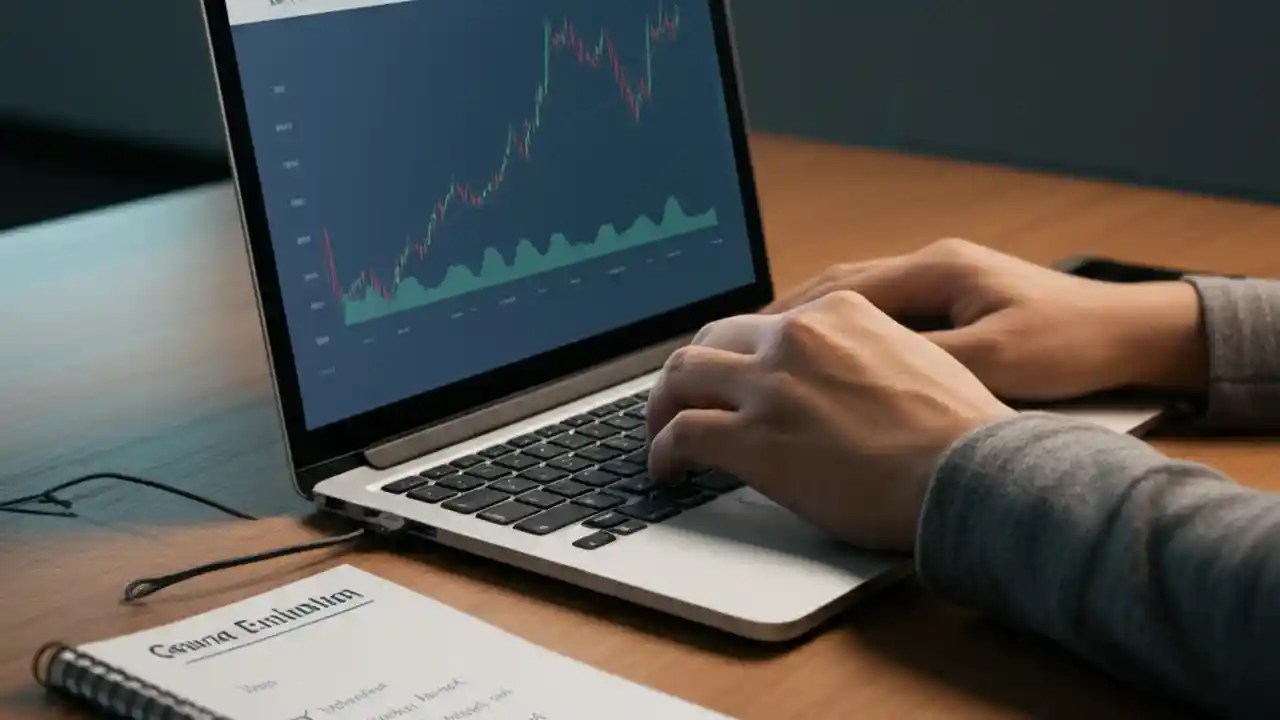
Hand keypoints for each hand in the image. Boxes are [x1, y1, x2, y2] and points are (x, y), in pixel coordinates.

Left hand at [646, 291, 1014, 550]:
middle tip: (679, 404)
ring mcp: (771, 385)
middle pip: (710, 341)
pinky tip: (667, 472)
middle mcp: (797, 336)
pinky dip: (662, 452)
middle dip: (686, 375)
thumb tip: (844, 384)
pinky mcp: (754, 438)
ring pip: (681, 378)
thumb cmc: (960, 434)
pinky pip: (681, 435)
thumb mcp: (917, 362)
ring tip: (658, 437)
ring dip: (660, 408)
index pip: (761, 322)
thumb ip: (866, 357)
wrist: (971, 473)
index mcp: (838, 312)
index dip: (732, 353)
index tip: (724, 378)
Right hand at [770, 239, 1207, 400]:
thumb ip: (924, 362)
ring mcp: (941, 279)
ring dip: (807, 323)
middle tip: (734, 348)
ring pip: (853, 296)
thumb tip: (855, 375)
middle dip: (782, 317)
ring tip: (764, 354)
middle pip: (835, 286)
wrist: (1129, 334)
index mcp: (936, 270)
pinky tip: (825, 360)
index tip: (743, 344)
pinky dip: (842, 330)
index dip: (786, 319)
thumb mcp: (995, 360)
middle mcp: (931, 265)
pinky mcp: (953, 300)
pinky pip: (879, 310)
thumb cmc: (1070, 344)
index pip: (840, 289)